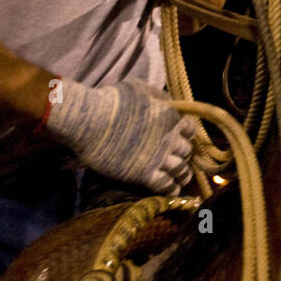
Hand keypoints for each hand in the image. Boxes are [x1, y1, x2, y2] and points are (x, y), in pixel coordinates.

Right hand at [43, 78, 194, 193]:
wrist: (90, 120)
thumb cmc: (112, 100)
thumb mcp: (141, 89)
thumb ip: (158, 97)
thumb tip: (168, 102)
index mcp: (171, 118)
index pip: (190, 130)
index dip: (187, 136)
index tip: (183, 140)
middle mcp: (170, 139)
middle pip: (187, 151)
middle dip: (185, 155)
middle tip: (181, 160)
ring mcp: (158, 158)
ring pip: (180, 170)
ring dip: (183, 174)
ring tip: (182, 179)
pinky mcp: (144, 174)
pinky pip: (166, 185)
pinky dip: (172, 189)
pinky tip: (173, 191)